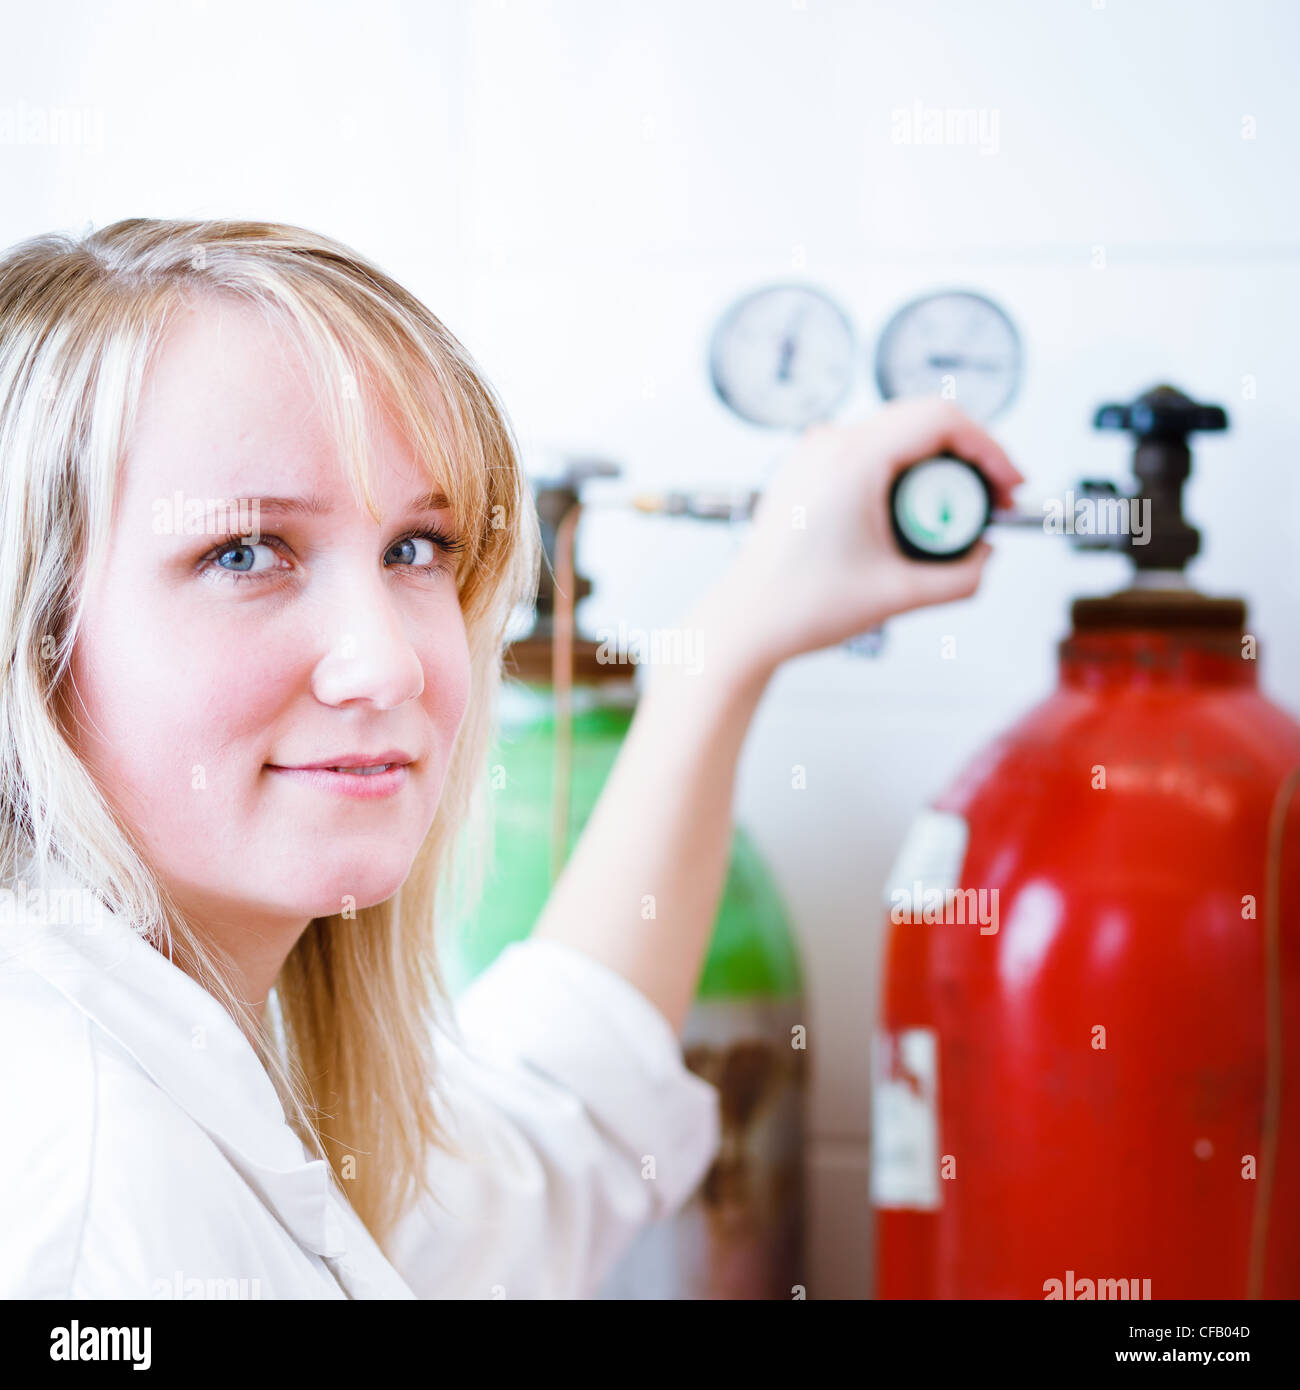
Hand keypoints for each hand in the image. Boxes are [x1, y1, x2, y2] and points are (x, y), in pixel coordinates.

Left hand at [709, 397, 1024, 672]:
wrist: (746, 622)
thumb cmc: (801, 606)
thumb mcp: (899, 595)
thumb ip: (962, 576)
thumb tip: (986, 553)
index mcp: (851, 458)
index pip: (943, 418)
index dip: (991, 448)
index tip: (1010, 486)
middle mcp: (829, 443)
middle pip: (923, 421)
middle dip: (970, 458)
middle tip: (994, 503)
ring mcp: (814, 452)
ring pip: (898, 433)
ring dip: (938, 466)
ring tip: (958, 513)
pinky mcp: (807, 468)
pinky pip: (871, 451)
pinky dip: (904, 473)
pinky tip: (919, 511)